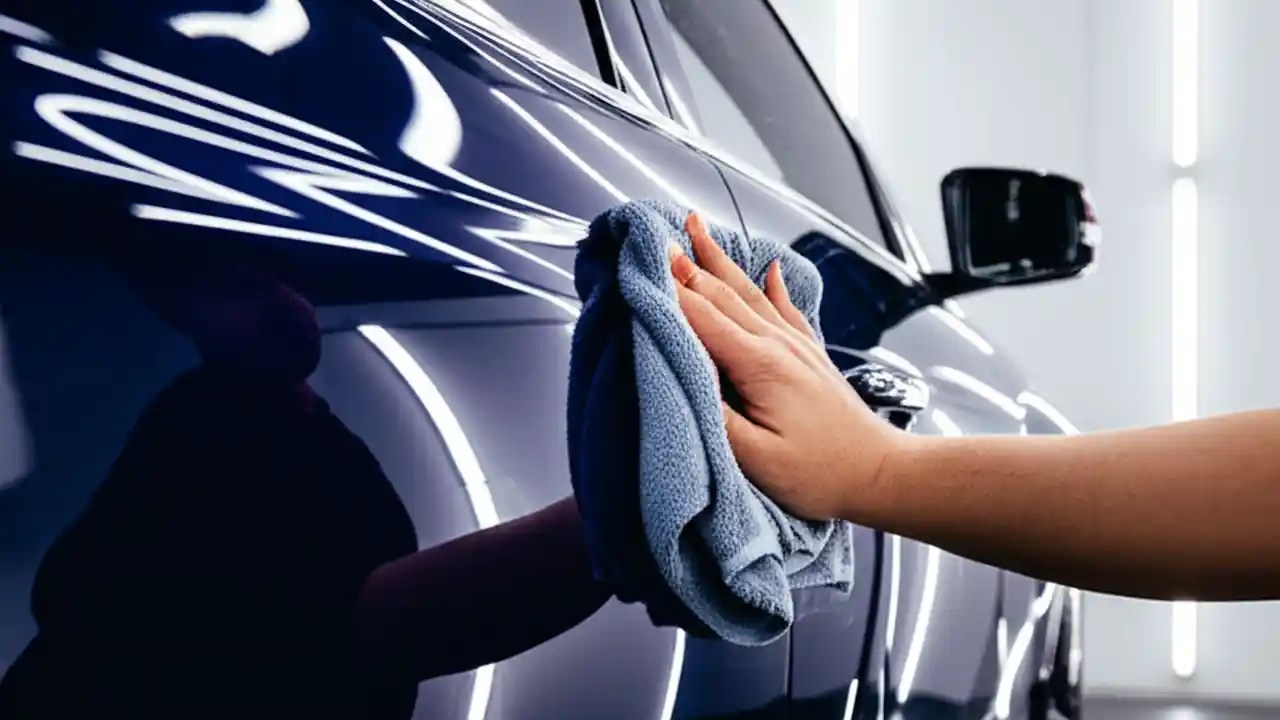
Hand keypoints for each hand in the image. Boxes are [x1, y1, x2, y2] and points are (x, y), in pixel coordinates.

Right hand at [670, 213, 909, 520]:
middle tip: (656, 234)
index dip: (668, 290)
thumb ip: (713, 414)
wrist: (879, 473)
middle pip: (722, 294)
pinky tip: (770, 269)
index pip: (701, 317)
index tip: (640, 264)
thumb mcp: (755, 457)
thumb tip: (681, 377)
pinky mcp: (810, 356)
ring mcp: (797, 346)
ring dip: (720, 260)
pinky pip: (784, 308)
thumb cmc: (818, 472)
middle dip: (686, 263)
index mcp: (760, 364)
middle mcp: (778, 344)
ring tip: (698, 228)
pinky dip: (770, 284)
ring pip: (749, 292)